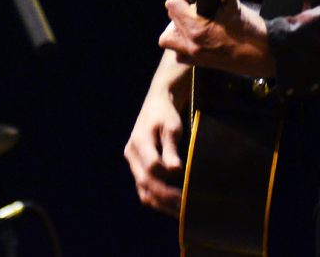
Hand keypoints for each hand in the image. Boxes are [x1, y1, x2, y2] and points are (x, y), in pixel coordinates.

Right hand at [124, 51, 190, 216]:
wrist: (156, 105)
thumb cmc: (165, 114)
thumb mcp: (171, 127)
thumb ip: (171, 149)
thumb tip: (175, 171)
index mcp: (139, 142)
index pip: (152, 167)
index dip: (169, 177)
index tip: (185, 181)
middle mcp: (132, 155)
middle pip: (146, 184)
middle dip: (166, 199)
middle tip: (187, 209)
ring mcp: (133, 164)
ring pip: (144, 192)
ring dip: (162, 205)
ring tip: (181, 213)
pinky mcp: (138, 169)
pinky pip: (145, 190)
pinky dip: (159, 200)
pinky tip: (174, 206)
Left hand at [159, 0, 275, 77]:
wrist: (266, 55)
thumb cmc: (252, 31)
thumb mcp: (234, 6)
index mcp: (197, 28)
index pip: (172, 5)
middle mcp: (191, 43)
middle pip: (170, 21)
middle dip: (180, 11)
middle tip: (194, 9)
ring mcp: (195, 56)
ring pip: (169, 41)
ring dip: (176, 30)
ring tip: (191, 24)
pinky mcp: (201, 64)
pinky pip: (181, 55)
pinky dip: (183, 46)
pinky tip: (197, 39)